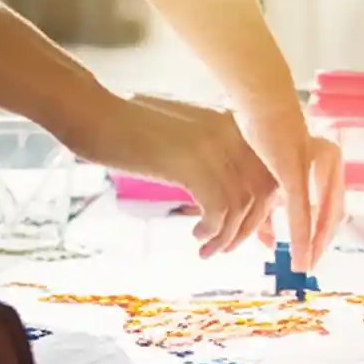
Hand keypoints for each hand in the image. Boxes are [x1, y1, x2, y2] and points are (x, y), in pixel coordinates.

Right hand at [71, 94, 276, 258]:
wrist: (94, 113)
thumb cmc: (132, 133)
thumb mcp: (184, 144)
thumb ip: (214, 166)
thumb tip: (236, 204)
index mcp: (230, 124)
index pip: (269, 173)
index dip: (269, 210)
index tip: (262, 238)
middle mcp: (228, 132)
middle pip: (262, 191)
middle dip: (249, 229)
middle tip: (227, 248)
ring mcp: (211, 146)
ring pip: (242, 205)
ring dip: (227, 236)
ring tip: (208, 249)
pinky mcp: (190, 162)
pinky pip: (219, 208)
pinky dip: (212, 230)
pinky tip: (196, 236)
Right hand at [234, 100, 344, 269]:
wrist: (259, 99)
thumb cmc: (264, 126)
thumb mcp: (277, 164)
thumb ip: (278, 191)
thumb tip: (272, 209)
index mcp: (330, 161)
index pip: (333, 204)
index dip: (325, 231)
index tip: (314, 250)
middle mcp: (331, 164)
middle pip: (332, 214)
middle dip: (321, 243)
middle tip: (309, 265)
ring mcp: (315, 168)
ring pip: (319, 216)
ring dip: (313, 245)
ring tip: (304, 266)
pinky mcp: (295, 171)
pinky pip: (301, 210)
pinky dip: (301, 236)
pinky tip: (299, 253)